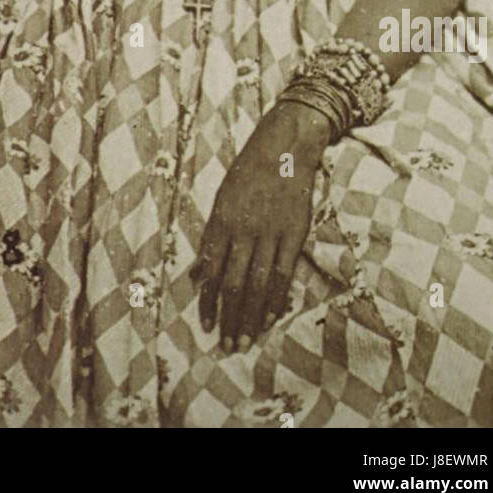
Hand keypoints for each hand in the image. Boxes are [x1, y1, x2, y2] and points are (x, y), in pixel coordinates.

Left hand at [190, 102, 330, 351]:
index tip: (206, 326)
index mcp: (221, 221)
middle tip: (228, 345)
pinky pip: (284, 273)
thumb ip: (211, 238)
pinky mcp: (294, 234)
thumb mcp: (221, 199)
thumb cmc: (248, 172)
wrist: (284, 147)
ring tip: (246, 340)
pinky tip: (271, 317)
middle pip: (234, 285)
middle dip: (229, 318)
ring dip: (251, 316)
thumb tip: (197, 275)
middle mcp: (244, 231)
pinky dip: (277, 298)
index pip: (211, 272)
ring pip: (258, 284)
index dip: (208, 302)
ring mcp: (271, 233)